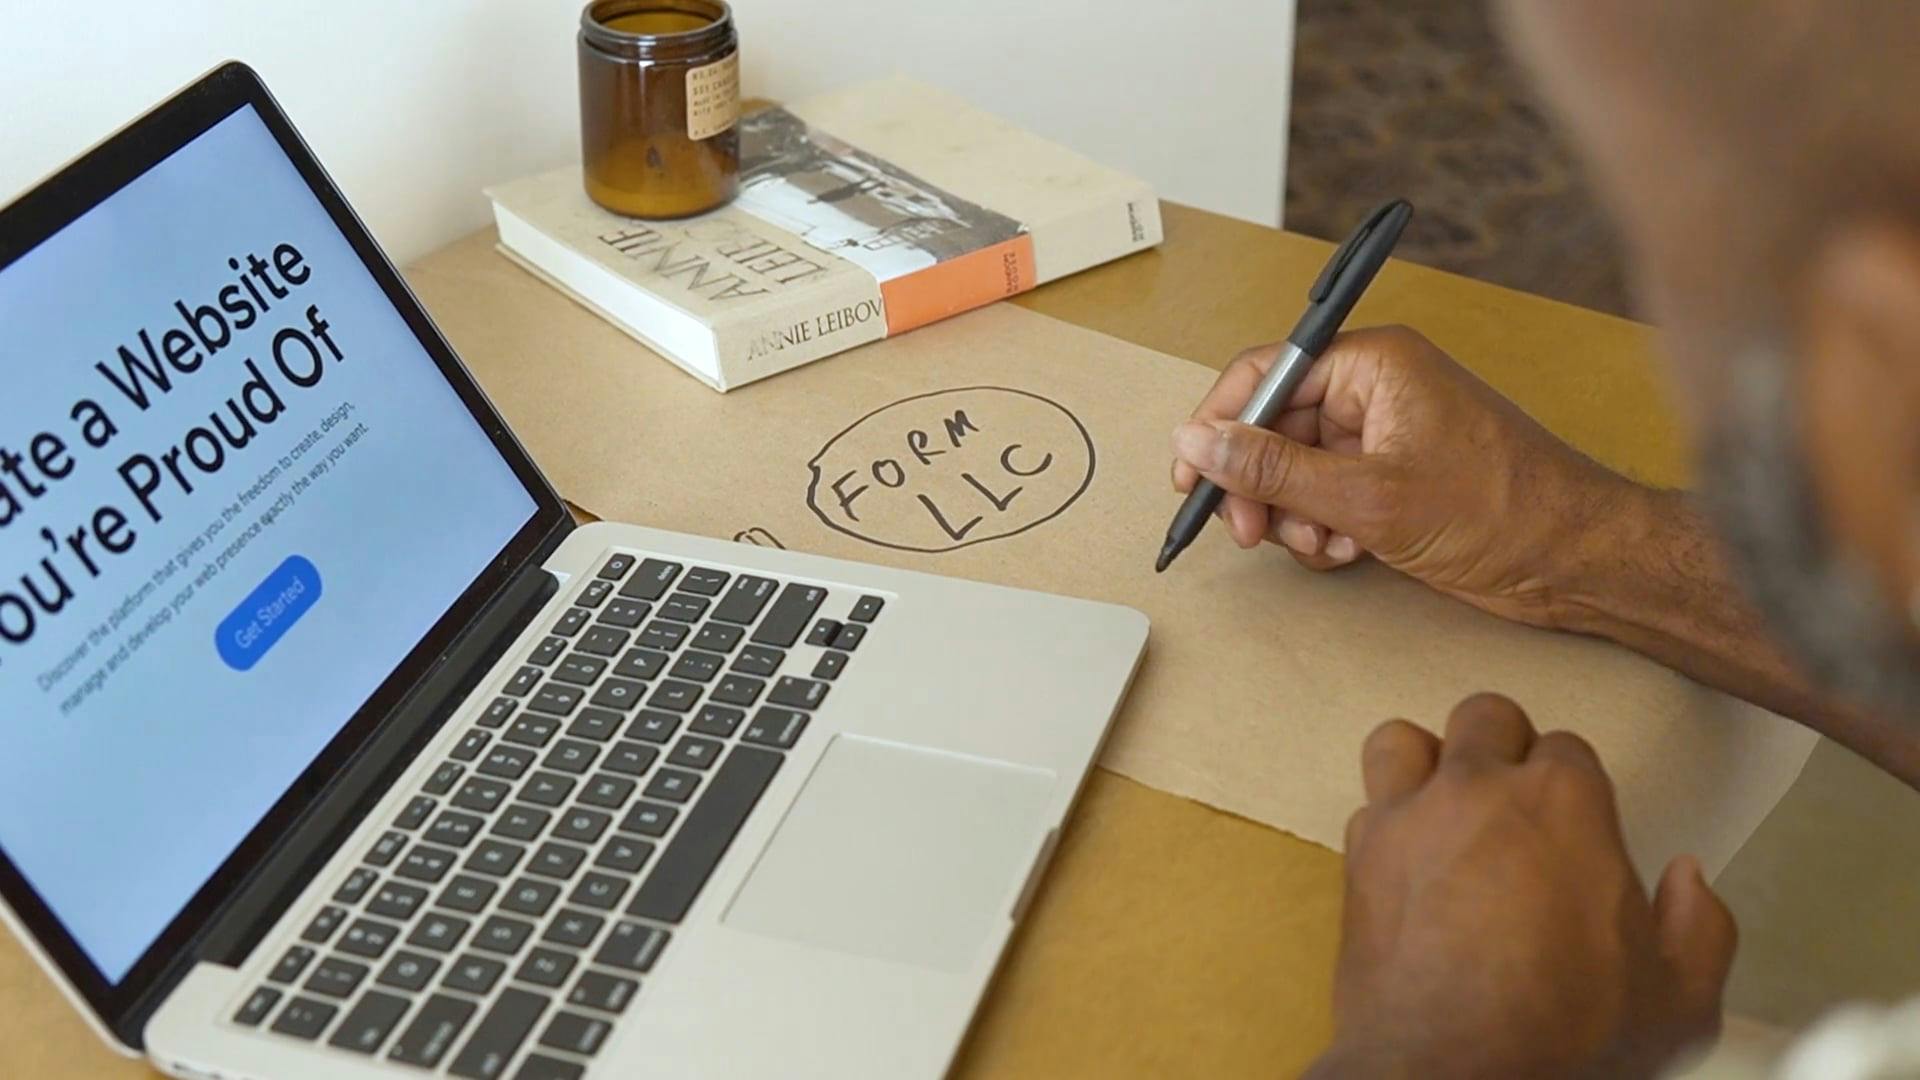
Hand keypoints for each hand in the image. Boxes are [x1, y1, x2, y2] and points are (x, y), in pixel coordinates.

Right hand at [1169, 326, 1628, 626]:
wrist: (1575, 561)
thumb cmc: (1503, 509)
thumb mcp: (1368, 496)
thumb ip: (1272, 471)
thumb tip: (1199, 443)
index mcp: (1374, 364)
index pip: (1266, 375)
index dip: (1220, 425)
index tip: (1192, 476)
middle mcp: (1375, 392)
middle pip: (1274, 429)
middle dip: (1260, 486)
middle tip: (1253, 531)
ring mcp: (1384, 438)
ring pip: (1295, 471)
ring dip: (1294, 516)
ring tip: (1324, 543)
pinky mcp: (1393, 481)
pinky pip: (1325, 498)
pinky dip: (1323, 530)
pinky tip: (1350, 550)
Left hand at [1307, 694, 1735, 1078]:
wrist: (1453, 1077)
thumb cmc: (1570, 1040)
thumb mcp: (1678, 1002)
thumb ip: (1700, 929)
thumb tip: (1687, 876)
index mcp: (1564, 799)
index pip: (1569, 748)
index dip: (1579, 789)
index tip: (1581, 831)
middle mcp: (1476, 788)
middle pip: (1485, 717)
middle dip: (1504, 747)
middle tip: (1516, 803)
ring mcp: (1406, 818)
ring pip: (1402, 742)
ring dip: (1426, 764)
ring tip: (1447, 809)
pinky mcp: (1355, 861)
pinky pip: (1365, 809)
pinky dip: (1387, 825)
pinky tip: (1411, 865)